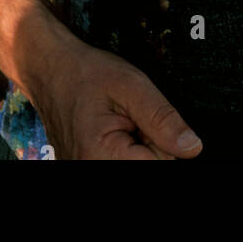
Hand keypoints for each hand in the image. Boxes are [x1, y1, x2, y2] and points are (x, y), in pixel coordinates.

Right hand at [29, 28, 202, 160]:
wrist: (50, 70)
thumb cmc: (87, 73)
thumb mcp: (132, 85)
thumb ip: (162, 118)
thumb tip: (192, 147)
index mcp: (103, 157)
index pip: (161, 164)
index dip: (162, 139)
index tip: (143, 117)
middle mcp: (91, 171)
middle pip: (148, 166)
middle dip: (150, 144)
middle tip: (130, 118)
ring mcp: (85, 171)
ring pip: (136, 164)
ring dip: (137, 147)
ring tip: (120, 123)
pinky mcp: (85, 168)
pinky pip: (120, 162)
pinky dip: (124, 149)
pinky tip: (113, 131)